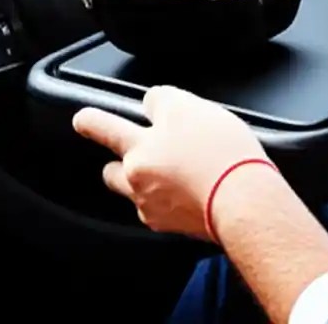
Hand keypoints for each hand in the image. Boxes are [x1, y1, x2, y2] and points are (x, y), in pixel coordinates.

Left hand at [72, 86, 268, 240]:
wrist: (245, 201)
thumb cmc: (222, 155)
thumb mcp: (191, 107)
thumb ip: (162, 100)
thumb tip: (152, 103)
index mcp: (138, 148)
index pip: (105, 128)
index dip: (91, 121)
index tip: (82, 119)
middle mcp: (138, 180)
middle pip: (114, 170)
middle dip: (121, 162)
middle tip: (144, 153)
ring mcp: (153, 207)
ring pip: (138, 192)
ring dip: (147, 183)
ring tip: (177, 173)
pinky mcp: (173, 226)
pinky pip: (161, 210)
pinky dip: (172, 201)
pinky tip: (194, 190)